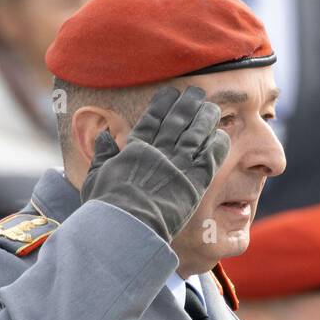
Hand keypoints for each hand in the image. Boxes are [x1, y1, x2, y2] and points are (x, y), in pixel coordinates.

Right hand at [80, 85, 229, 242]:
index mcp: (135, 148)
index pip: (152, 119)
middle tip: (196, 94)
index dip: (163, 104)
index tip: (170, 93)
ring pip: (196, 134)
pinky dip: (217, 145)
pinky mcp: (195, 182)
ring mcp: (178, 164)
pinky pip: (210, 158)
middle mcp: (159, 151)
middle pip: (177, 121)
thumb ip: (103, 155)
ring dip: (205, 119)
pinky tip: (223, 136)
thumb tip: (104, 137)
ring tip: (212, 109)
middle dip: (187, 105)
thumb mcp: (96, 177)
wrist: (128, 226)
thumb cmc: (108, 207)